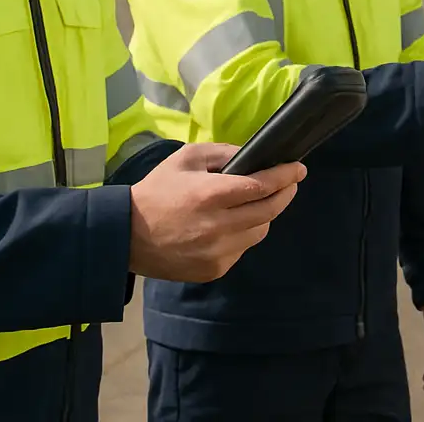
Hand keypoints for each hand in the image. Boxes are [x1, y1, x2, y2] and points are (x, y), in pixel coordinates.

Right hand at [128, 143, 305, 282]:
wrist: (125, 235)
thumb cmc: (156, 191)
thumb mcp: (186, 159)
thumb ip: (222, 153)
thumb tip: (252, 156)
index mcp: (211, 195)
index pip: (262, 186)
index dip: (286, 176)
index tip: (299, 168)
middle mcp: (219, 226)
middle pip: (270, 211)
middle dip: (285, 194)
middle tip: (289, 183)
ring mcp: (218, 252)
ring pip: (260, 232)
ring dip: (265, 215)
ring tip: (258, 203)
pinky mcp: (214, 270)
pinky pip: (242, 249)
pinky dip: (244, 234)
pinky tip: (232, 225)